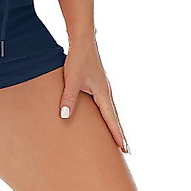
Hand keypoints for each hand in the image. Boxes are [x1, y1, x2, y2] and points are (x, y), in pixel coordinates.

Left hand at [59, 38, 128, 153]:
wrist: (82, 40)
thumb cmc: (78, 59)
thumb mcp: (71, 80)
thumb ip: (68, 98)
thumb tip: (65, 116)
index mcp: (103, 93)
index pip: (112, 119)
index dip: (117, 134)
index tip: (125, 149)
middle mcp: (106, 92)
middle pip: (115, 117)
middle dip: (119, 133)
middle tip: (126, 150)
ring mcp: (102, 88)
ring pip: (110, 111)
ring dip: (114, 125)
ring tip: (116, 138)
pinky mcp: (97, 84)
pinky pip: (104, 104)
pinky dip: (107, 115)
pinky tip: (103, 117)